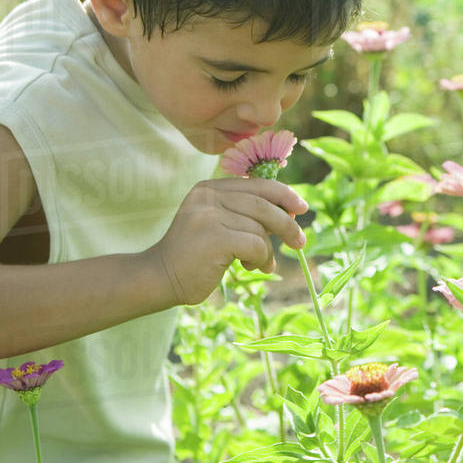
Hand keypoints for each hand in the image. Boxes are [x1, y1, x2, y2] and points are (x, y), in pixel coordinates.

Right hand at [148, 178, 307, 304]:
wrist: (160, 278)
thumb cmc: (195, 255)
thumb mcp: (219, 224)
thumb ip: (245, 214)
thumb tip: (290, 211)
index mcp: (210, 188)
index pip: (257, 184)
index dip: (284, 194)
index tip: (301, 208)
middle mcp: (208, 196)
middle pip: (264, 205)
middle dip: (287, 225)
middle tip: (300, 243)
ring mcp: (209, 215)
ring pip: (260, 229)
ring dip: (268, 250)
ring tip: (261, 264)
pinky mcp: (214, 237)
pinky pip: (256, 246)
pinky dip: (261, 259)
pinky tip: (252, 267)